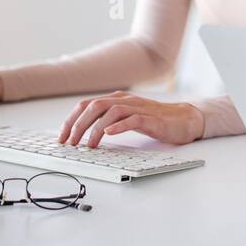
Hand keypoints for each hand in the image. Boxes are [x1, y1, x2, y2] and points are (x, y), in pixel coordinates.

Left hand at [58, 91, 204, 147]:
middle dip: (78, 125)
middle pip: (95, 106)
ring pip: (110, 111)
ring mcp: (138, 108)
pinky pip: (133, 119)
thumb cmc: (154, 121)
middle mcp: (125, 100)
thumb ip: (108, 121)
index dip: (71, 120)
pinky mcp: (151, 118)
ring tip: (89, 145)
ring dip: (95, 129)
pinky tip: (109, 134)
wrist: (183, 120)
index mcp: (117, 99)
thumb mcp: (126, 118)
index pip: (87, 105)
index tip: (62, 137)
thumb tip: (83, 135)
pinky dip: (119, 126)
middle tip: (70, 143)